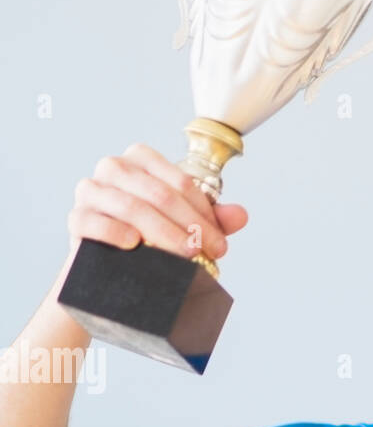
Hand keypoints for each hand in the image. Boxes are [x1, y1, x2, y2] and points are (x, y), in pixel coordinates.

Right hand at [67, 142, 247, 264]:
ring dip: (164, 233)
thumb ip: (211, 219)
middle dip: (190, 226)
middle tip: (209, 252)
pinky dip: (116, 233)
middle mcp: (113, 168)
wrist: (109, 267)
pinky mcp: (77, 218)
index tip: (220, 243)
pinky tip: (134, 245)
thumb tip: (241, 216)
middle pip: (159, 194)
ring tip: (185, 254)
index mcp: (141, 160)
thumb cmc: (150, 238)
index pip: (180, 181)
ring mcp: (91, 191)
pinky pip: (94, 222)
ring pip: (132, 207)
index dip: (204, 213)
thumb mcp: (183, 225)